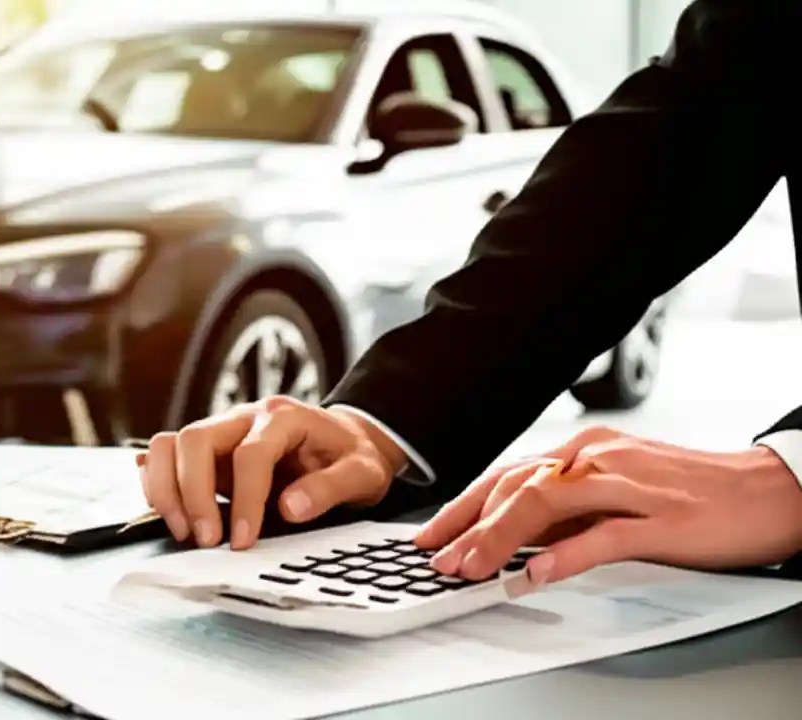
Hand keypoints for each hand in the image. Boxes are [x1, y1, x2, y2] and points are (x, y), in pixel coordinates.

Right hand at [138, 397, 405, 549]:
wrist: (346, 440)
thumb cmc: (352, 456)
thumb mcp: (363, 472)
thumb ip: (330, 488)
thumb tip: (290, 508)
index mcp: (283, 417)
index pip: (250, 454)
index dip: (244, 500)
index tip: (244, 540)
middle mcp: (244, 417)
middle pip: (196, 439)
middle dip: (192, 494)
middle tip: (206, 539)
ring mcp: (220, 431)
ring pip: (170, 444)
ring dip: (165, 488)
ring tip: (183, 531)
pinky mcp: (207, 451)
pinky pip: (165, 455)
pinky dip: (157, 483)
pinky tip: (167, 511)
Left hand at [416, 426, 801, 584]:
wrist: (768, 490)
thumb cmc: (690, 492)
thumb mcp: (615, 491)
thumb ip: (567, 510)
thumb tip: (514, 537)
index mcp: (585, 451)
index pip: (508, 475)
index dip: (463, 506)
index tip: (431, 534)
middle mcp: (599, 460)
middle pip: (516, 486)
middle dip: (468, 524)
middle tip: (437, 558)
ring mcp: (630, 487)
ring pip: (546, 503)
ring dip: (499, 537)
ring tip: (469, 567)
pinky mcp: (661, 520)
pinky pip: (604, 537)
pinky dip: (564, 555)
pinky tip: (535, 573)